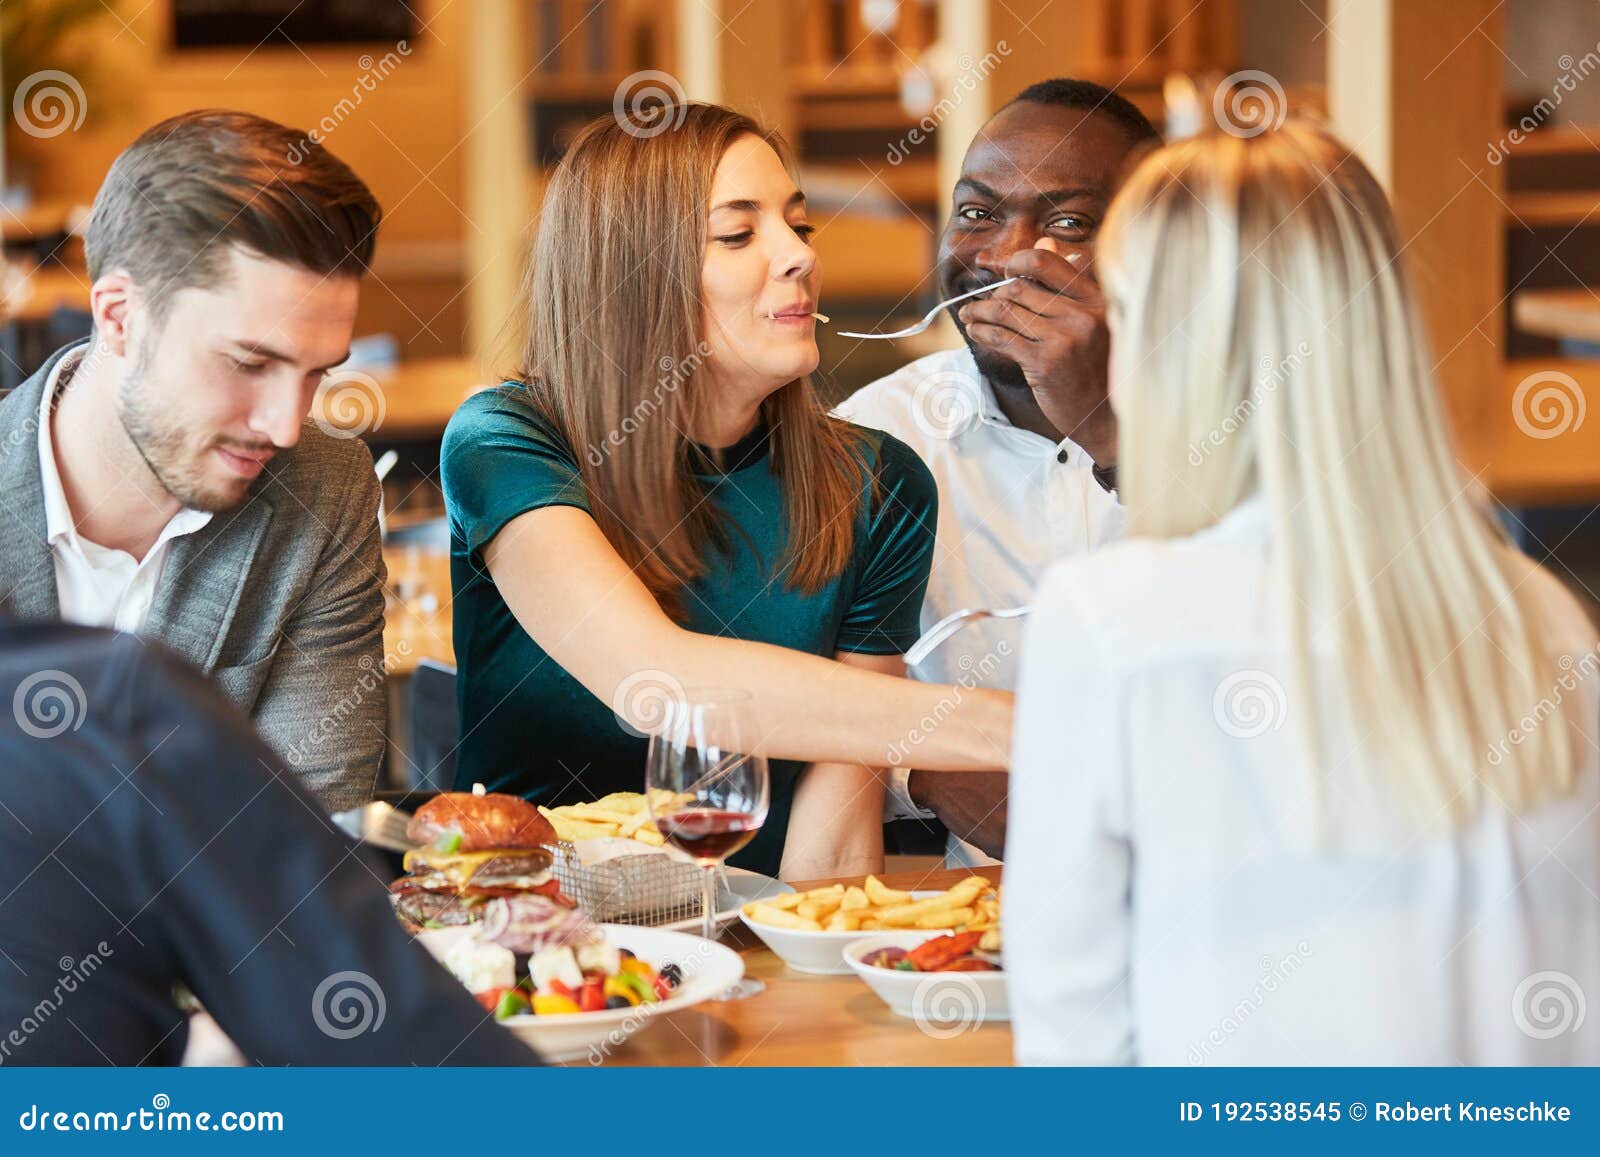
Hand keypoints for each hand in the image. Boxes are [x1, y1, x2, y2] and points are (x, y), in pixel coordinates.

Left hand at [957, 239, 1114, 463]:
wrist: (1104, 415)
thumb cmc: (1095, 367)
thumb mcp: (1090, 319)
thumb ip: (1067, 282)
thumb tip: (1044, 241)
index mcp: (1097, 298)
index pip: (1048, 263)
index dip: (1018, 261)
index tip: (1003, 270)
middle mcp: (1083, 314)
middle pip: (1020, 288)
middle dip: (994, 295)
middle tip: (981, 304)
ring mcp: (1064, 338)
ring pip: (1006, 311)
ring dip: (980, 312)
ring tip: (970, 315)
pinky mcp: (1045, 362)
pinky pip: (1002, 338)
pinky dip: (982, 332)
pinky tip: (975, 331)